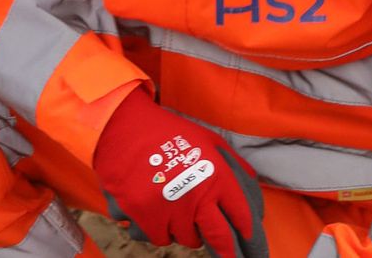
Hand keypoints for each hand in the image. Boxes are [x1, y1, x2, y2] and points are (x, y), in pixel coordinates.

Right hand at [91, 90, 267, 257]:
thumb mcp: (207, 139)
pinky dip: (161, 230)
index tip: (248, 238)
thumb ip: (231, 163)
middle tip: (229, 256)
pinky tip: (158, 214)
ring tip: (178, 213)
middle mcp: (196, 196)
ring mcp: (169, 209)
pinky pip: (160, 238)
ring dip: (186, 231)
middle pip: (220, 238)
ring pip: (188, 239)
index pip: (240, 213)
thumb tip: (250, 187)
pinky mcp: (145, 217)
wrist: (122, 127)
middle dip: (228, 251)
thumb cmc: (166, 132)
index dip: (247, 229)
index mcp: (216, 175)